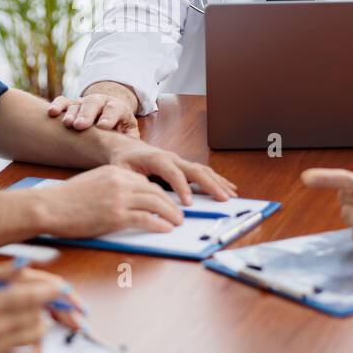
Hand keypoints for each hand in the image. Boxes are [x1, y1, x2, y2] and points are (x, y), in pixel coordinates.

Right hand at [0, 262, 64, 352]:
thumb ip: (2, 273)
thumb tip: (27, 262)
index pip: (32, 296)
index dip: (50, 292)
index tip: (60, 288)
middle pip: (35, 315)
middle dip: (47, 307)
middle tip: (50, 301)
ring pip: (33, 335)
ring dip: (43, 325)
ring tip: (42, 318)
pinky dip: (36, 351)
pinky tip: (37, 342)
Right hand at [34, 165, 187, 237]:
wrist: (49, 206)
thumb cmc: (64, 199)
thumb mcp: (91, 183)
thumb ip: (111, 186)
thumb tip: (127, 198)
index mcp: (114, 171)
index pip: (144, 182)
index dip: (157, 194)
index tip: (165, 202)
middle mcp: (120, 181)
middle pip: (155, 191)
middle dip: (170, 203)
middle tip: (179, 213)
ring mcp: (119, 198)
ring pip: (156, 204)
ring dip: (171, 214)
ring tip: (178, 222)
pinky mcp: (116, 216)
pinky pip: (146, 219)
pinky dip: (159, 224)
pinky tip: (165, 229)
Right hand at [48, 82, 139, 136]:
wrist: (109, 110)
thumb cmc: (119, 128)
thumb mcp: (129, 132)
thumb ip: (130, 140)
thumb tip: (131, 154)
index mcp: (117, 108)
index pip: (114, 109)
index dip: (109, 117)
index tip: (103, 127)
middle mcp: (100, 102)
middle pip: (93, 104)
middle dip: (86, 115)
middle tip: (80, 126)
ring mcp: (84, 102)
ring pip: (77, 104)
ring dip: (71, 113)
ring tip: (67, 124)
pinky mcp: (71, 104)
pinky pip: (63, 101)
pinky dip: (57, 105)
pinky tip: (52, 113)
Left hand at [105, 138, 237, 204]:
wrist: (127, 149)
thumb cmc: (124, 161)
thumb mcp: (121, 171)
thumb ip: (133, 183)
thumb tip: (146, 197)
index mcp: (157, 159)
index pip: (174, 174)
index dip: (182, 188)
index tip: (189, 203)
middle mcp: (172, 158)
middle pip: (195, 170)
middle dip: (210, 185)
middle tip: (223, 199)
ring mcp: (180, 161)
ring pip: (203, 170)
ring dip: (218, 182)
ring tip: (231, 195)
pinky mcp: (184, 166)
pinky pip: (203, 172)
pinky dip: (217, 180)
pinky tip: (228, 188)